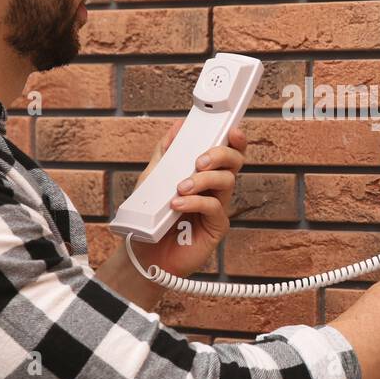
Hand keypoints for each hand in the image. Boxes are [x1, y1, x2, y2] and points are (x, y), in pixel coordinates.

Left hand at [127, 120, 247, 279]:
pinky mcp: (216, 227)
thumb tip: (178, 127)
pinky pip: (214, 208)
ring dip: (204, 179)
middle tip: (199, 161)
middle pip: (234, 163)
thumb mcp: (153, 178)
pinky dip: (195, 202)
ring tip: (181, 187)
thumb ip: (166, 153)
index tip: (231, 130)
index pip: (226, 152)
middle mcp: (215, 189)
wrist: (143, 251)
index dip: (235, 140)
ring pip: (226, 182)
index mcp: (205, 174)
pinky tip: (178, 205)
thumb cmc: (151, 216)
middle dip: (220, 155)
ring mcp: (217, 207)